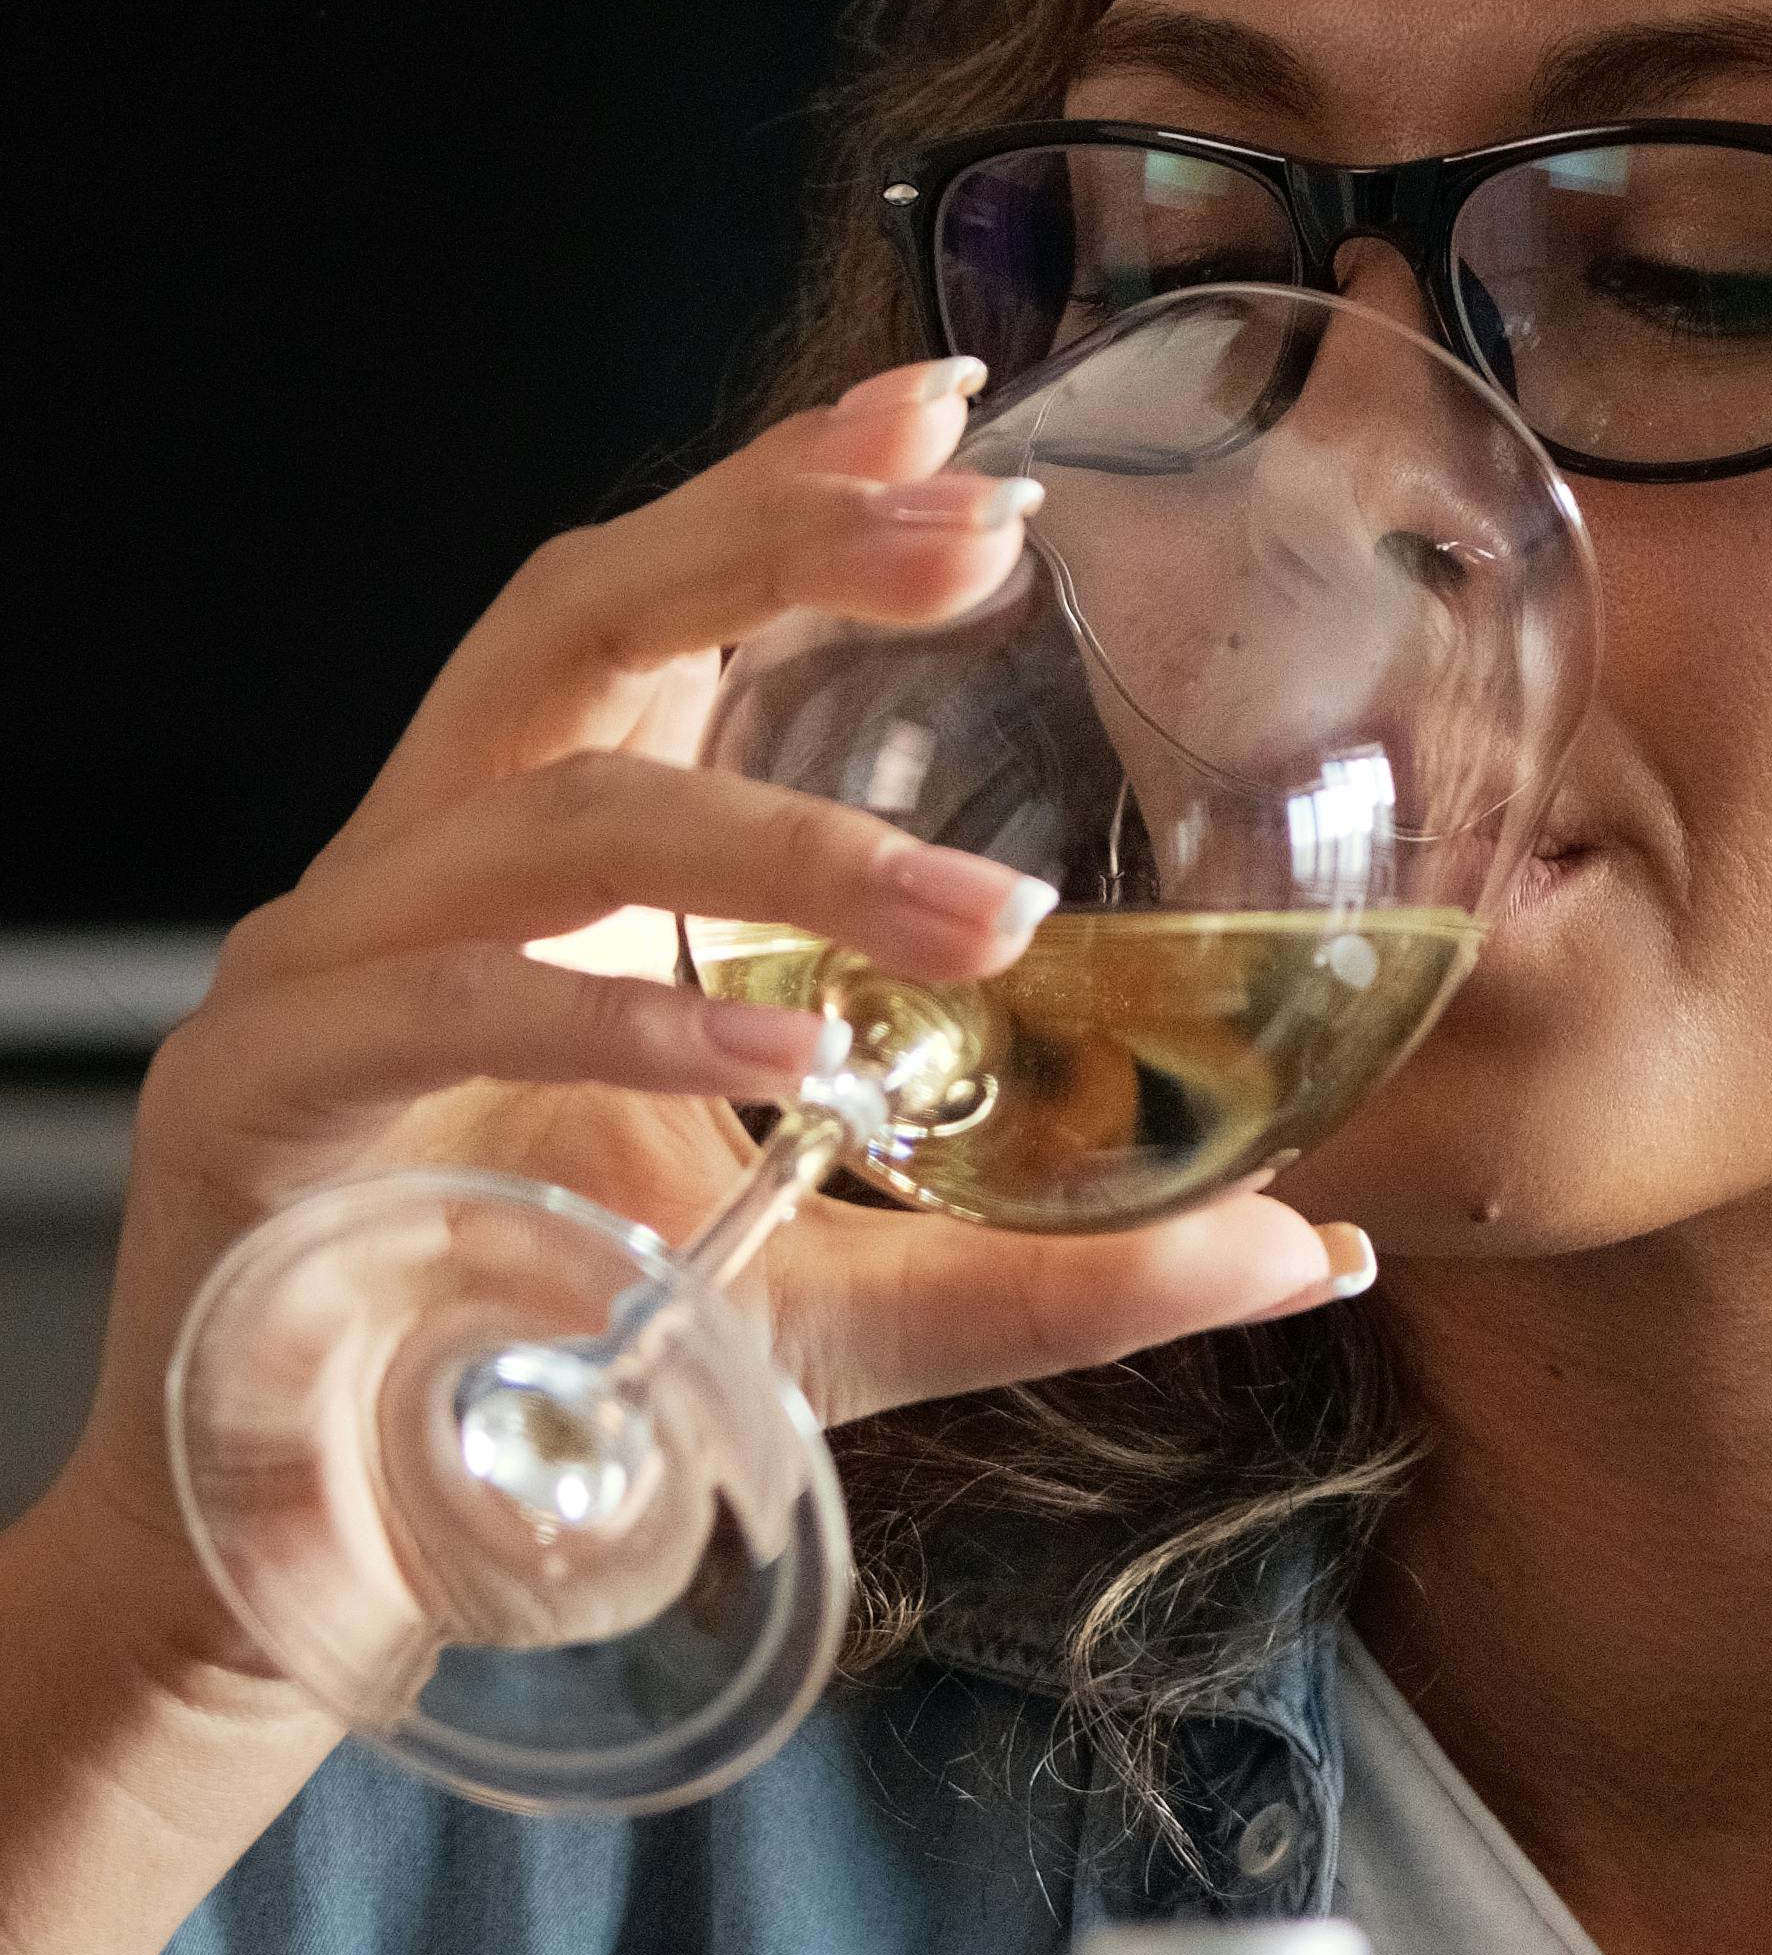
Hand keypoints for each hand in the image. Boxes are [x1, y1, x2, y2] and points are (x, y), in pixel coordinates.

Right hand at [53, 360, 1378, 1686]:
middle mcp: (426, 872)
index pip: (659, 618)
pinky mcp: (270, 1098)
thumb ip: (1067, 1272)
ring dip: (786, 846)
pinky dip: (625, 1018)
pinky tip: (776, 1050)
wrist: (317, 1552)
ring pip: (554, 808)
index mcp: (543, 867)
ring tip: (987, 915)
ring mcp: (329, 973)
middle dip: (773, 546)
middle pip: (584, 620)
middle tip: (977, 530)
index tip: (947, 402)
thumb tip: (1318, 1250)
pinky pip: (456, 1006)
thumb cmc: (555, 1376)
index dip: (783, 496)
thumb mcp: (850, 1313)